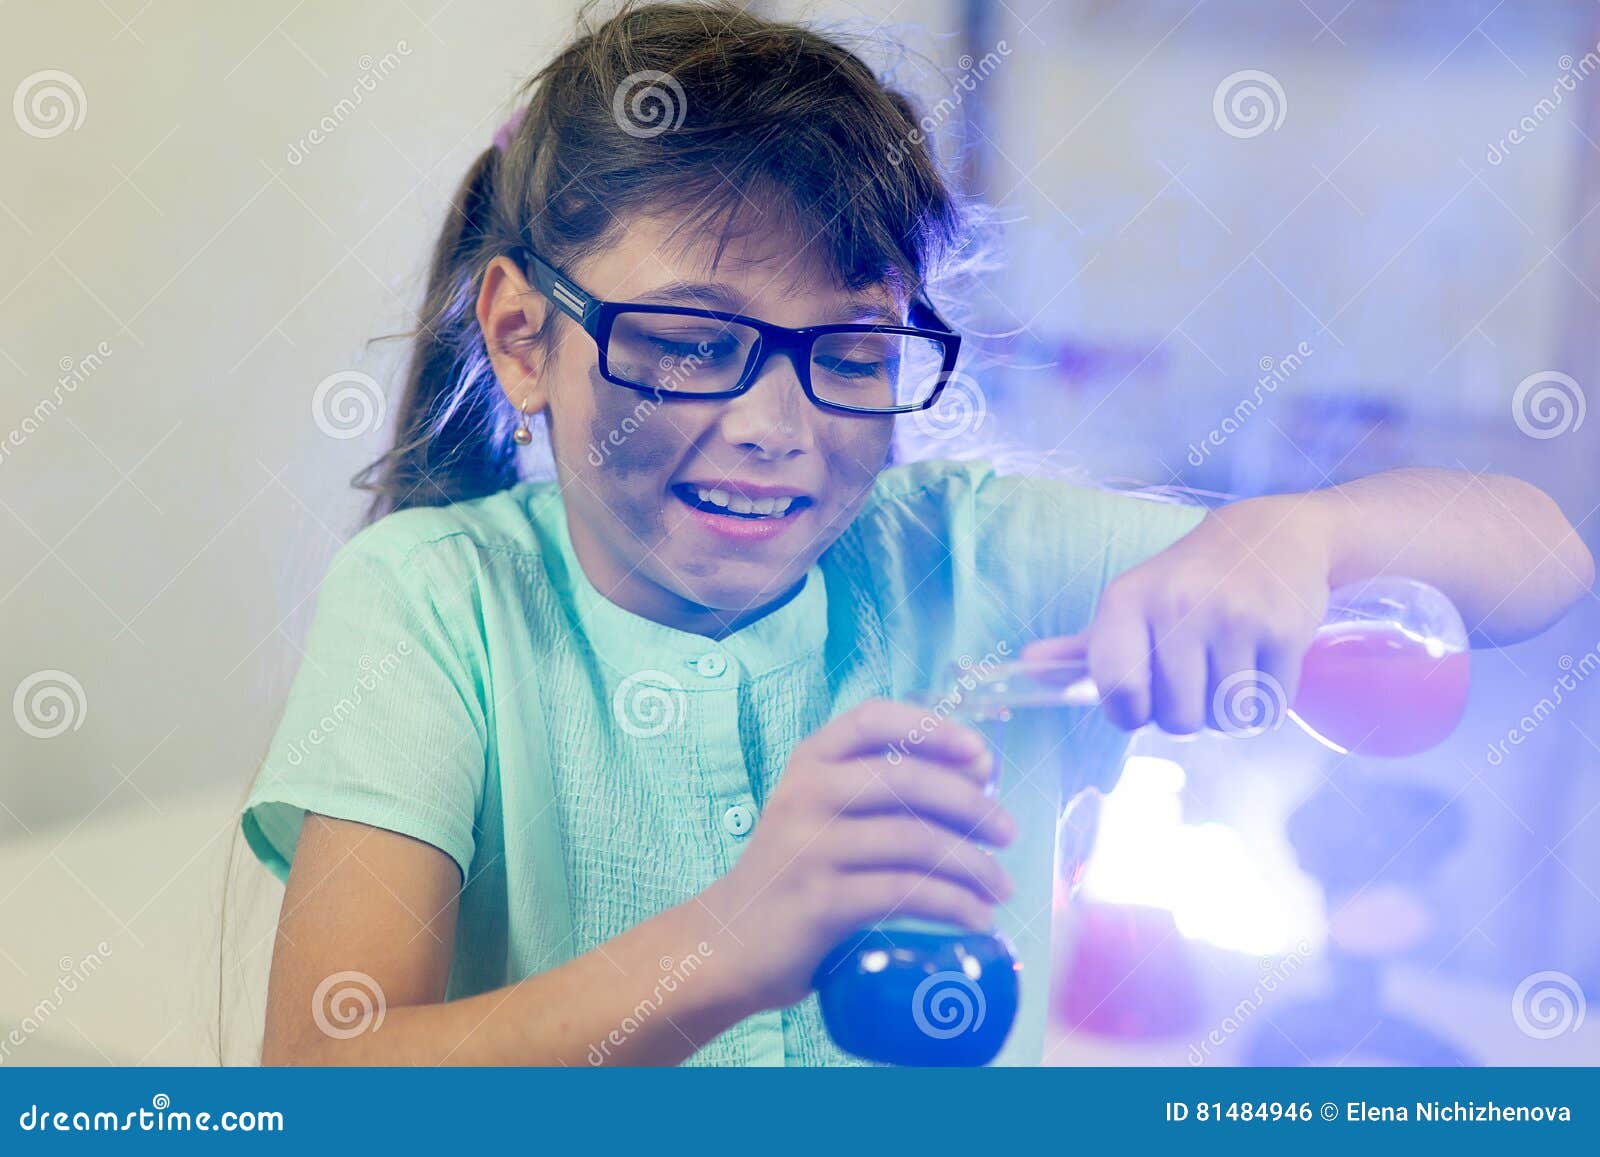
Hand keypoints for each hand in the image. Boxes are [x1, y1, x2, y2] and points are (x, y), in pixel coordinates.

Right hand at [700, 698, 1016, 1011]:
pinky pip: (904, 893)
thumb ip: (878, 791)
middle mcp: (806, 793)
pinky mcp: (819, 902)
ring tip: (1002, 888)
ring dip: (974, 864)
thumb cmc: (794, 873)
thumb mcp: (821, 813)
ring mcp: (809, 847)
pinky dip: (953, 905)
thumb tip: (977, 780)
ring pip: (914, 841)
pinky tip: (977, 919)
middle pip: (907, 779)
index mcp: (810, 761)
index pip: (874, 719)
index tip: (981, 756)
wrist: (728, 943)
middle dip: (971, 804)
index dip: (934, 728)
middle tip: (1007, 833)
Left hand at [1024, 496, 1332, 734]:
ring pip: (1224, 719)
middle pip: (1178, 718)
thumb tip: (1026, 668)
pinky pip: (1268, 708)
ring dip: (1226, 712)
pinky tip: (1258, 667)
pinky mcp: (1284, 630)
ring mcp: (1233, 618)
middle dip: (1186, 716)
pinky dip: (1264, 704)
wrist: (1268, 536)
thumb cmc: (1187, 583)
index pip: (1116, 686)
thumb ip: (1083, 646)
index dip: (1128, 713)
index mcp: (1128, 602)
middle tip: (1194, 683)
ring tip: (1226, 671)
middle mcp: (1178, 606)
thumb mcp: (1131, 603)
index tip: (1140, 704)